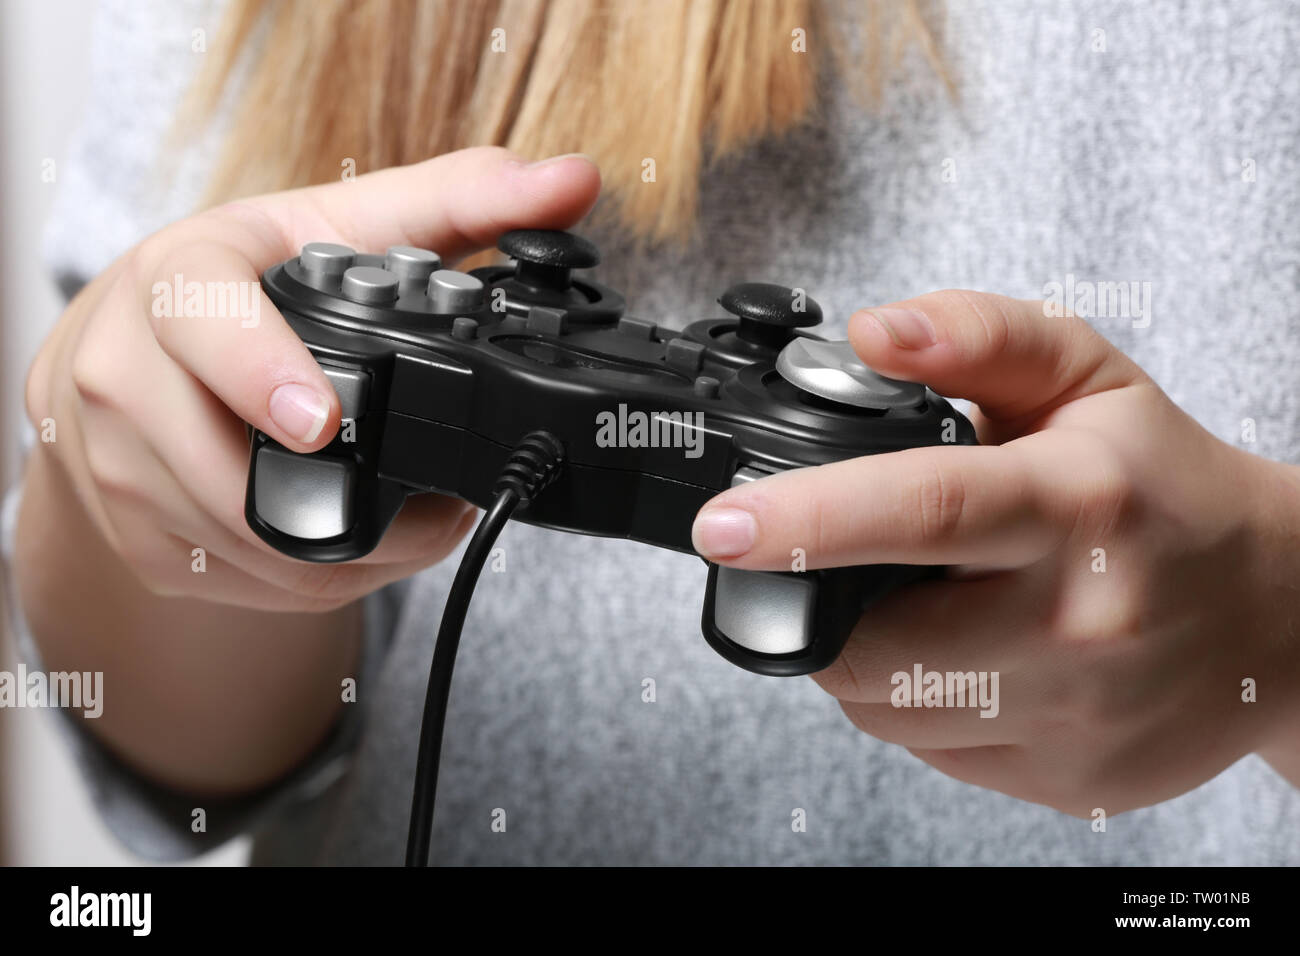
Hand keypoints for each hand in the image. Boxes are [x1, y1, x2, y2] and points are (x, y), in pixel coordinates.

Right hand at [25, 148, 600, 611]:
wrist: (135, 356)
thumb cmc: (247, 284)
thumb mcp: (338, 225)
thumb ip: (460, 203)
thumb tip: (571, 183)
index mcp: (173, 279)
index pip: (196, 321)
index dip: (258, 372)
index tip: (323, 421)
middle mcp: (121, 372)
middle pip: (222, 467)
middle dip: (350, 502)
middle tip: (438, 498)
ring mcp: (114, 465)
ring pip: (241, 543)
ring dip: (348, 551)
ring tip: (411, 518)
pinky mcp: (134, 536)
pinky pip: (238, 583)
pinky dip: (312, 578)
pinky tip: (353, 541)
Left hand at [692, 290, 1299, 814]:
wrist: (1280, 615)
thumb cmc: (1169, 489)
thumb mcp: (1088, 379)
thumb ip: (978, 335)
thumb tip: (871, 330)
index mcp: (1076, 505)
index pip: (924, 511)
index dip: (807, 520)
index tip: (720, 525)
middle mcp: (1077, 621)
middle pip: (876, 642)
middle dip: (821, 606)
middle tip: (841, 565)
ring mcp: (1074, 716)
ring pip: (885, 709)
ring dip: (862, 656)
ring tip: (918, 601)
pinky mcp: (1069, 778)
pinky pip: (929, 752)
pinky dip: (914, 705)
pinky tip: (964, 656)